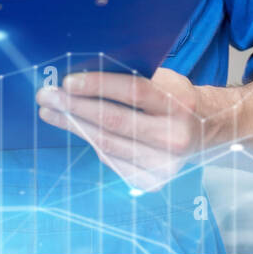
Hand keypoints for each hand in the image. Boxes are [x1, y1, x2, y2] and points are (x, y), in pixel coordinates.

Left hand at [35, 67, 203, 191]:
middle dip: (74, 107)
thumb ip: (133, 76)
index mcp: (178, 103)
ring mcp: (164, 164)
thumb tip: (83, 72)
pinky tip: (75, 127)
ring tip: (51, 111)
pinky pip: (110, 159)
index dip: (98, 85)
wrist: (206, 129)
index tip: (67, 81)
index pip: (133, 91)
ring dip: (73, 125)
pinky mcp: (153, 181)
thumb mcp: (164, 78)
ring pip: (106, 143)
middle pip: (114, 121)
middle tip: (46, 96)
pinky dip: (90, 141)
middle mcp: (174, 137)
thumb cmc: (175, 97)